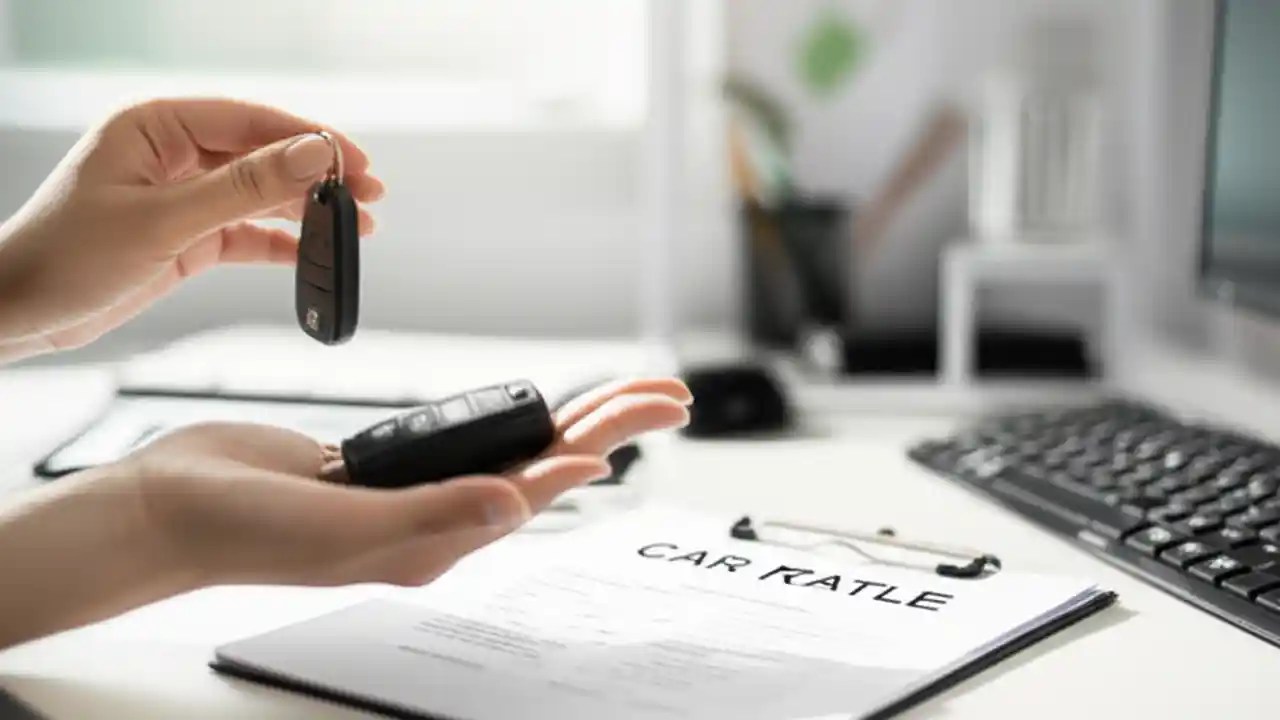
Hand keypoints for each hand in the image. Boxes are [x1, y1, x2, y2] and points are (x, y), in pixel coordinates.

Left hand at [0, 98, 382, 361]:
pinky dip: (281, 243)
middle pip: (262, 155)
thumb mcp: (163, 220)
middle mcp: (172, 155)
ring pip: (260, 194)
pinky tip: (314, 253)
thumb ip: (243, 187)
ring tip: (357, 224)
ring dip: (306, 209)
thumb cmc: (64, 258)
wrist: (18, 314)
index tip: (354, 159)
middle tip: (369, 193)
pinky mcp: (186, 237)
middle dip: (316, 175)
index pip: (249, 120)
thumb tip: (310, 156)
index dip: (308, 138)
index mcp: (155, 126)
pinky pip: (247, 233)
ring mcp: (182, 197)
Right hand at [0, 378, 690, 648]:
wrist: (174, 505)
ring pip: (516, 450)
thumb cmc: (243, 530)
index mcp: (436, 539)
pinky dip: (514, 421)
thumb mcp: (341, 532)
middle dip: (612, 425)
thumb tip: (514, 503)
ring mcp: (415, 490)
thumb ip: (431, 519)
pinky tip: (534, 415)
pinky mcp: (389, 464)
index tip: (650, 415)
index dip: (600, 447)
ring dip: (576, 419)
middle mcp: (437, 517)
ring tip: (626, 397)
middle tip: (670, 394)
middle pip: (546, 464)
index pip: (539, 487)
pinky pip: (467, 440)